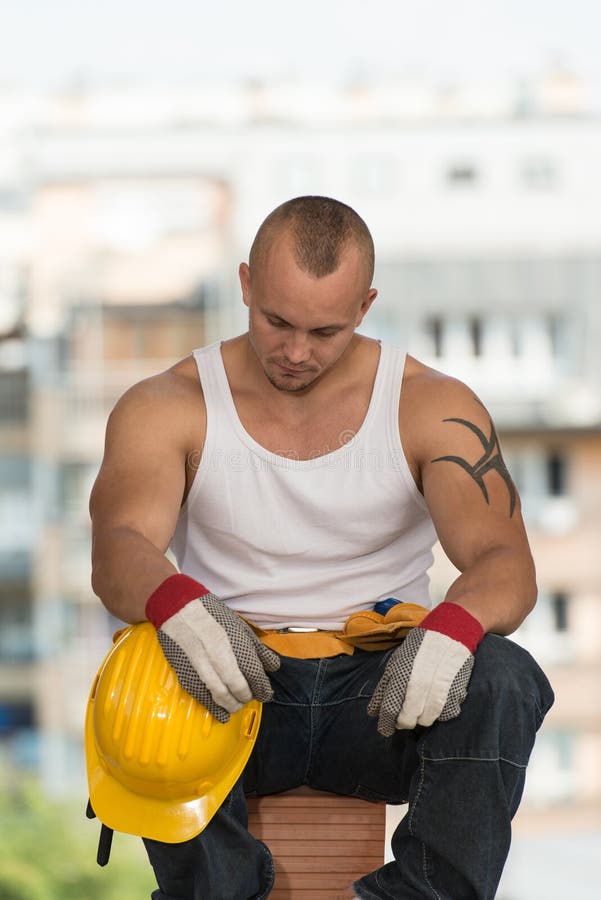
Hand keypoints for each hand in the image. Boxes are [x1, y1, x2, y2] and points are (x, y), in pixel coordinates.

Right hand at [146, 574, 279, 721]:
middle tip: (249, 698)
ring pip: (221, 695)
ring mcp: (202, 664)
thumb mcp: (240, 626)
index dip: (263, 689)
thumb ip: (258, 648)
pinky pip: (202, 695)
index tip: (265, 694)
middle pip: (239, 687)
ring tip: (237, 705)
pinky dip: (213, 708)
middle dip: (247, 697)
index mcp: (237, 642)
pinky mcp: (186, 671)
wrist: (178, 607)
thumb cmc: (212, 614)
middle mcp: (220, 655)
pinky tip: (221, 713)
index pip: (255, 674)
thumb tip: (273, 666)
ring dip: (232, 704)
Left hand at [367, 602, 483, 736]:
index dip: (386, 724)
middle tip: (405, 721)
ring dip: (423, 718)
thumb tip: (372, 712)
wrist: (450, 631)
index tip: (386, 730)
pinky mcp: (456, 692)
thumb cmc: (419, 647)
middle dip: (404, 723)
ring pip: (427, 720)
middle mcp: (418, 684)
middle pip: (408, 719)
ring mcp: (438, 689)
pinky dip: (441, 712)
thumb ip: (384, 687)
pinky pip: (446, 714)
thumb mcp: (396, 662)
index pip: (389, 709)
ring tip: (422, 709)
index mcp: (400, 675)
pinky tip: (438, 702)